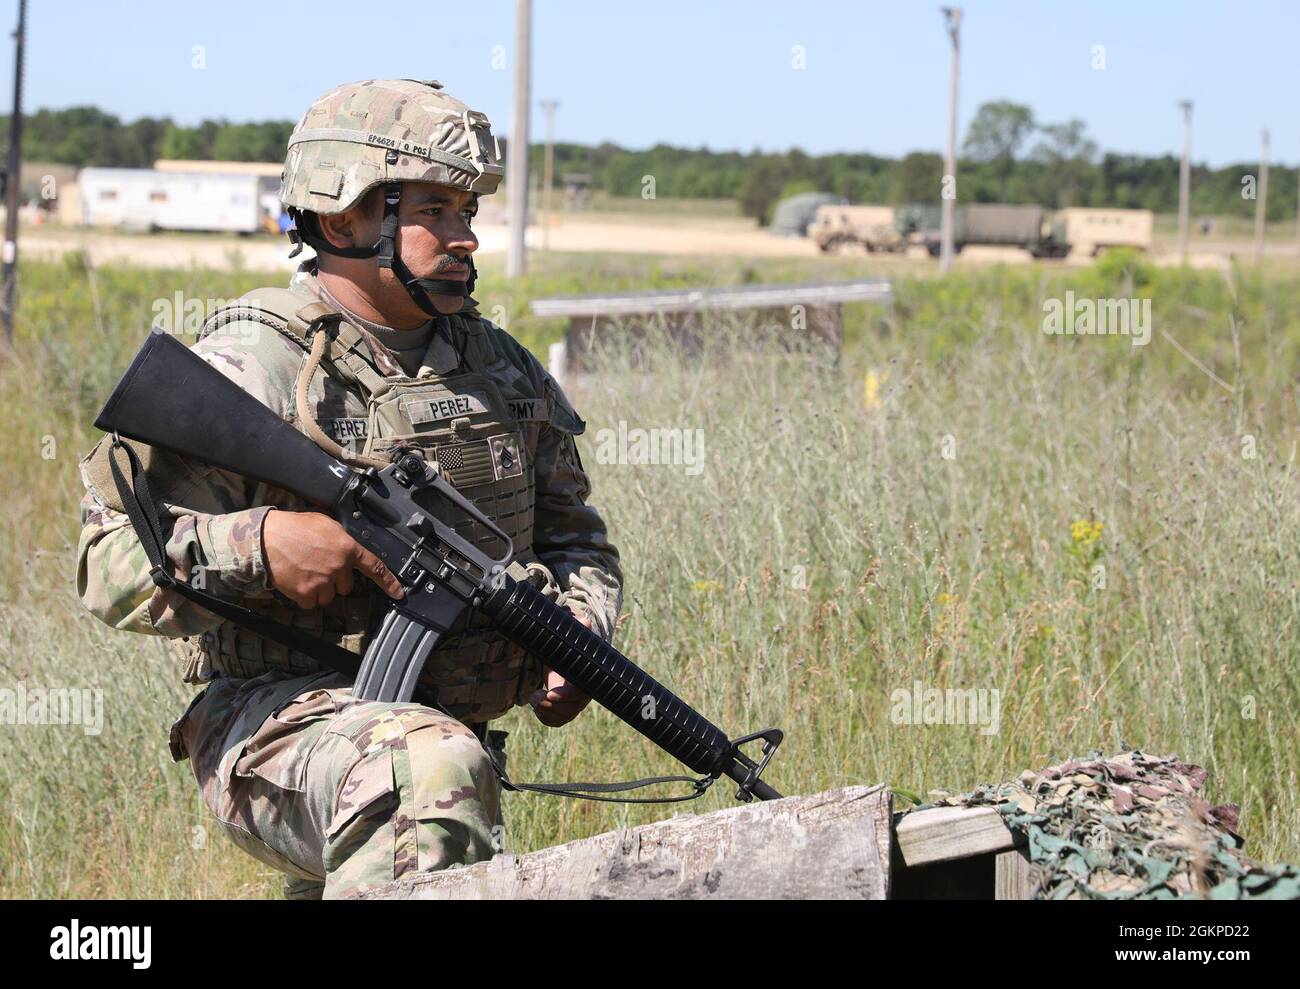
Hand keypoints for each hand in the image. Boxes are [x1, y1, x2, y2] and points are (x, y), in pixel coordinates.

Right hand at [262, 509, 404, 608]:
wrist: (266, 538)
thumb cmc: (293, 527)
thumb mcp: (325, 523)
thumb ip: (341, 537)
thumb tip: (347, 547)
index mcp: (347, 547)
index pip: (374, 566)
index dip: (388, 582)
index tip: (399, 593)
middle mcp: (338, 566)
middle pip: (346, 586)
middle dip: (335, 580)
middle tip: (318, 566)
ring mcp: (322, 581)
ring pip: (328, 597)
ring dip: (319, 589)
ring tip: (305, 571)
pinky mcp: (306, 593)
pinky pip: (312, 604)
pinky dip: (305, 597)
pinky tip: (297, 581)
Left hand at [529, 614, 593, 726]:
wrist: (568, 662)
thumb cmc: (570, 650)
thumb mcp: (573, 641)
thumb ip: (578, 632)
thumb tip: (585, 621)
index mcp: (585, 679)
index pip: (579, 693)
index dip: (566, 696)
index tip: (551, 694)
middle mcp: (583, 695)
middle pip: (570, 710)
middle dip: (551, 707)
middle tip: (534, 696)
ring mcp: (574, 706)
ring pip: (562, 717)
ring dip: (545, 712)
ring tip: (533, 698)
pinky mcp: (564, 712)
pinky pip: (556, 721)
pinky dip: (544, 717)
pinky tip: (537, 706)